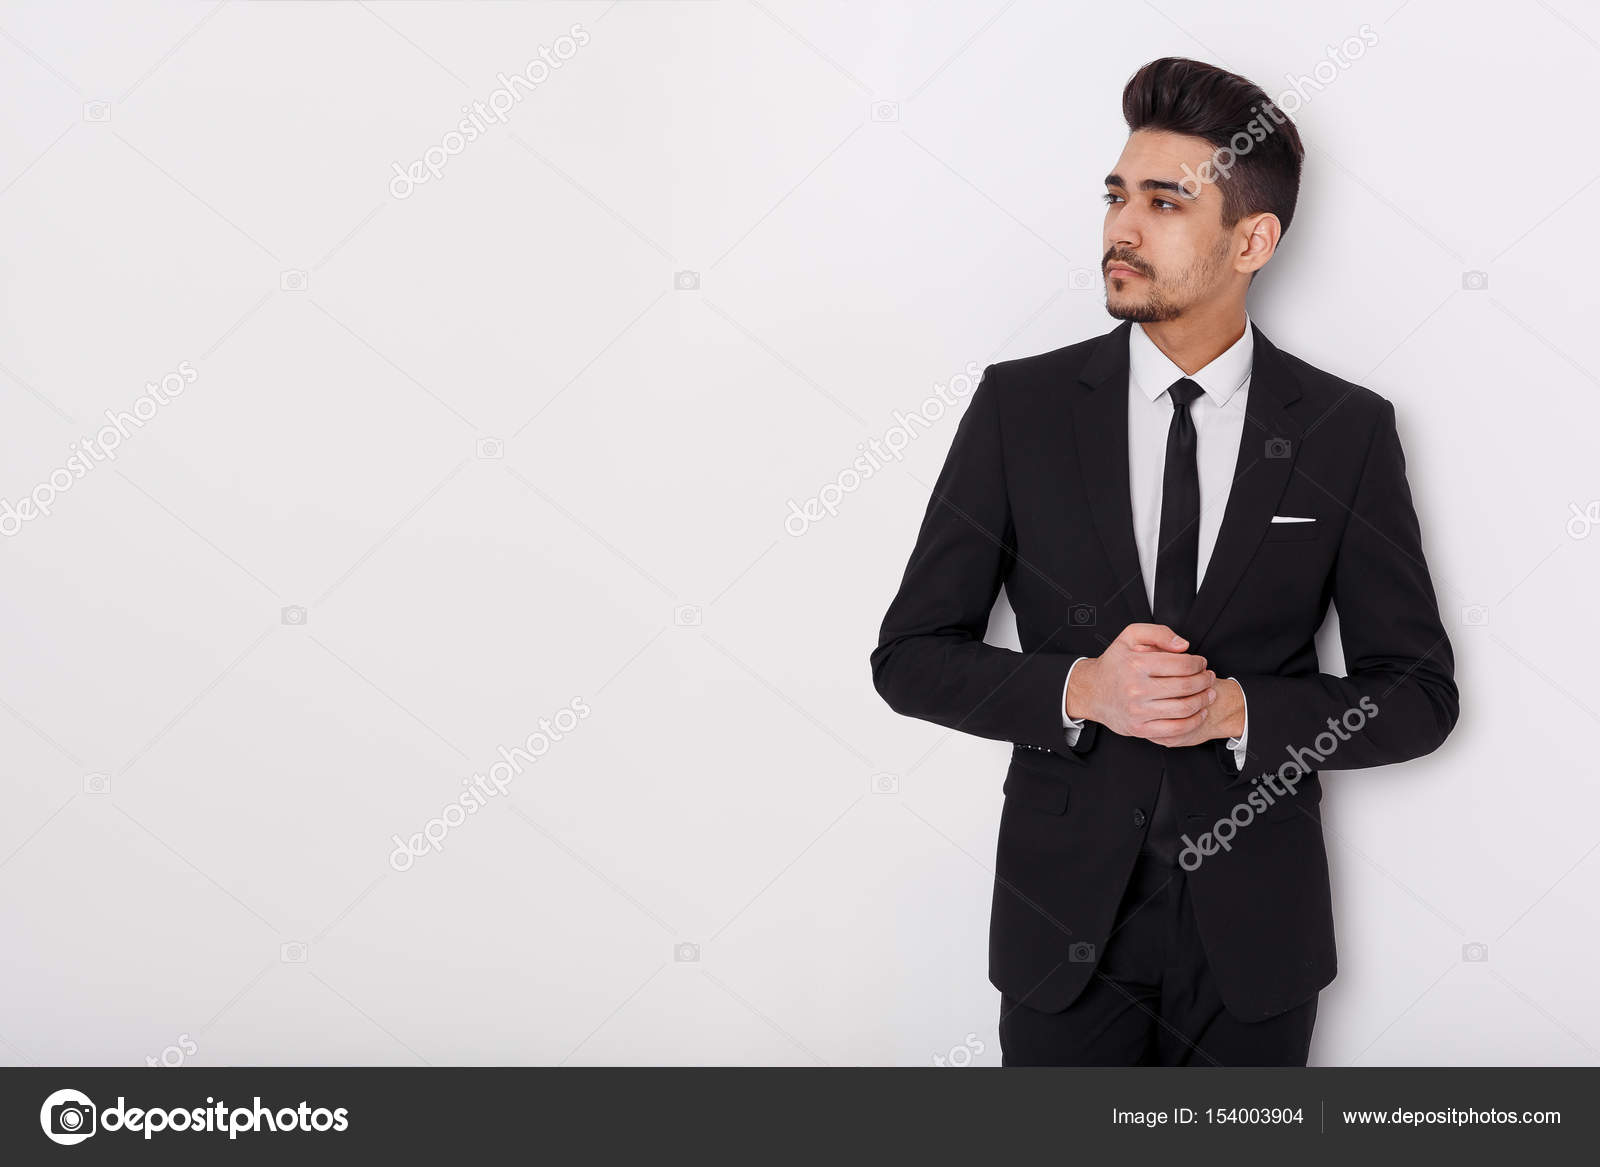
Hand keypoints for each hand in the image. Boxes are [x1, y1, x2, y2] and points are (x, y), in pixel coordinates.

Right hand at [1066, 623, 1215, 746]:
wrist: (1092, 691)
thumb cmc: (1114, 664)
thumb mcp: (1130, 636)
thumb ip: (1159, 633)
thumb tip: (1184, 646)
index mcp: (1136, 664)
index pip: (1182, 664)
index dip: (1198, 663)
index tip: (1202, 664)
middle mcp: (1136, 689)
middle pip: (1186, 687)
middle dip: (1205, 681)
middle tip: (1209, 678)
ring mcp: (1138, 711)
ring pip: (1184, 708)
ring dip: (1203, 701)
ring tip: (1208, 694)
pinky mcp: (1140, 729)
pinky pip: (1176, 729)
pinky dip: (1194, 722)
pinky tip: (1199, 713)